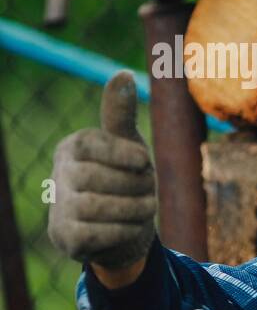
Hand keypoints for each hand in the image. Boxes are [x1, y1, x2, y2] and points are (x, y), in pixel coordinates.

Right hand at [48, 72, 156, 274]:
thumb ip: (121, 113)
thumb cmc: (127, 179)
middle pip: (102, 178)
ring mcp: (58, 206)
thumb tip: (122, 73)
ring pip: (100, 207)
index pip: (96, 144)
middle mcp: (59, 174)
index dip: (126, 154)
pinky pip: (99, 234)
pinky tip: (128, 228)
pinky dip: (124, 232)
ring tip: (143, 208)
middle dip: (137, 187)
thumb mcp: (129, 144)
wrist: (123, 229)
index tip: (143, 161)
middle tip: (145, 191)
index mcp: (74, 147)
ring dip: (135, 210)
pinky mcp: (64, 236)